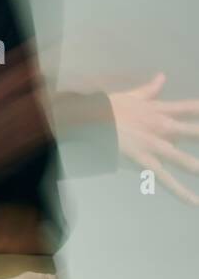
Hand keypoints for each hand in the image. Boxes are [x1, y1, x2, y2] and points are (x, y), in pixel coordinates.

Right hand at [110, 73, 198, 204]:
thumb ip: (150, 89)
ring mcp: (154, 145)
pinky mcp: (145, 160)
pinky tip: (194, 202)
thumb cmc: (109, 107)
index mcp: (159, 111)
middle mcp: (162, 127)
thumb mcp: (132, 96)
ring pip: (183, 159)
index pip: (189, 108)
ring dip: (197, 167)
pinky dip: (180, 192)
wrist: (90, 118)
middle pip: (192, 132)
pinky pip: (164, 179)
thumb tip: (163, 76)